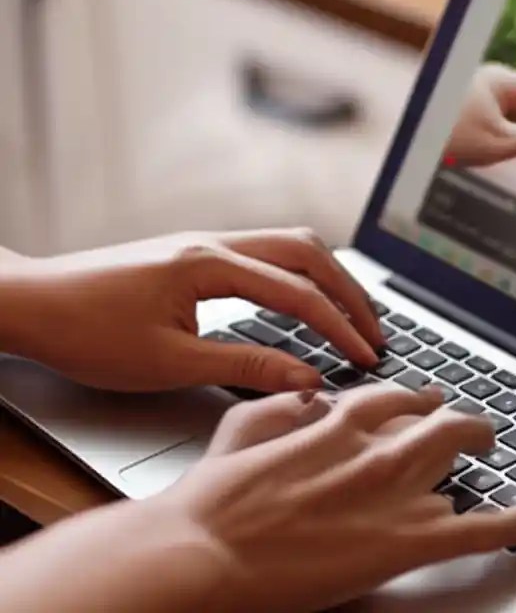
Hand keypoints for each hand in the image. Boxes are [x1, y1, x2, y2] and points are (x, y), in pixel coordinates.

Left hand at [0, 229, 383, 392]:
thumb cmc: (85, 333)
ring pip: (289, 244)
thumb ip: (246, 367)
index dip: (339, 328)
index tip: (366, 357)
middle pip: (308, 252)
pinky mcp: (194, 254)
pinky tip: (306, 302)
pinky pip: (266, 253)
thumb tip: (306, 378)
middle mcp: (213, 243)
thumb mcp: (169, 363)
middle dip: (350, 292)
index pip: (298, 293)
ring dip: (327, 278)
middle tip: (376, 331)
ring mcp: (203, 243)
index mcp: (209, 265)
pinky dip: (300, 275)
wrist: (27, 304)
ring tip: (352, 315)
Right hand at [174, 386, 515, 611]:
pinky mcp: (408, 540)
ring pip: (460, 457)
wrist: (199, 555)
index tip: (420, 404)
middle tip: (469, 427)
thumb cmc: (207, 506)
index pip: (392, 399)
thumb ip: (277, 409)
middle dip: (457, 420)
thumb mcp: (237, 434)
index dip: (412, 402)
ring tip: (495, 453)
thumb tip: (307, 397)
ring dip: (482, 447)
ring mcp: (397, 492)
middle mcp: (376, 447)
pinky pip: (484, 527)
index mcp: (335, 422)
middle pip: (439, 420)